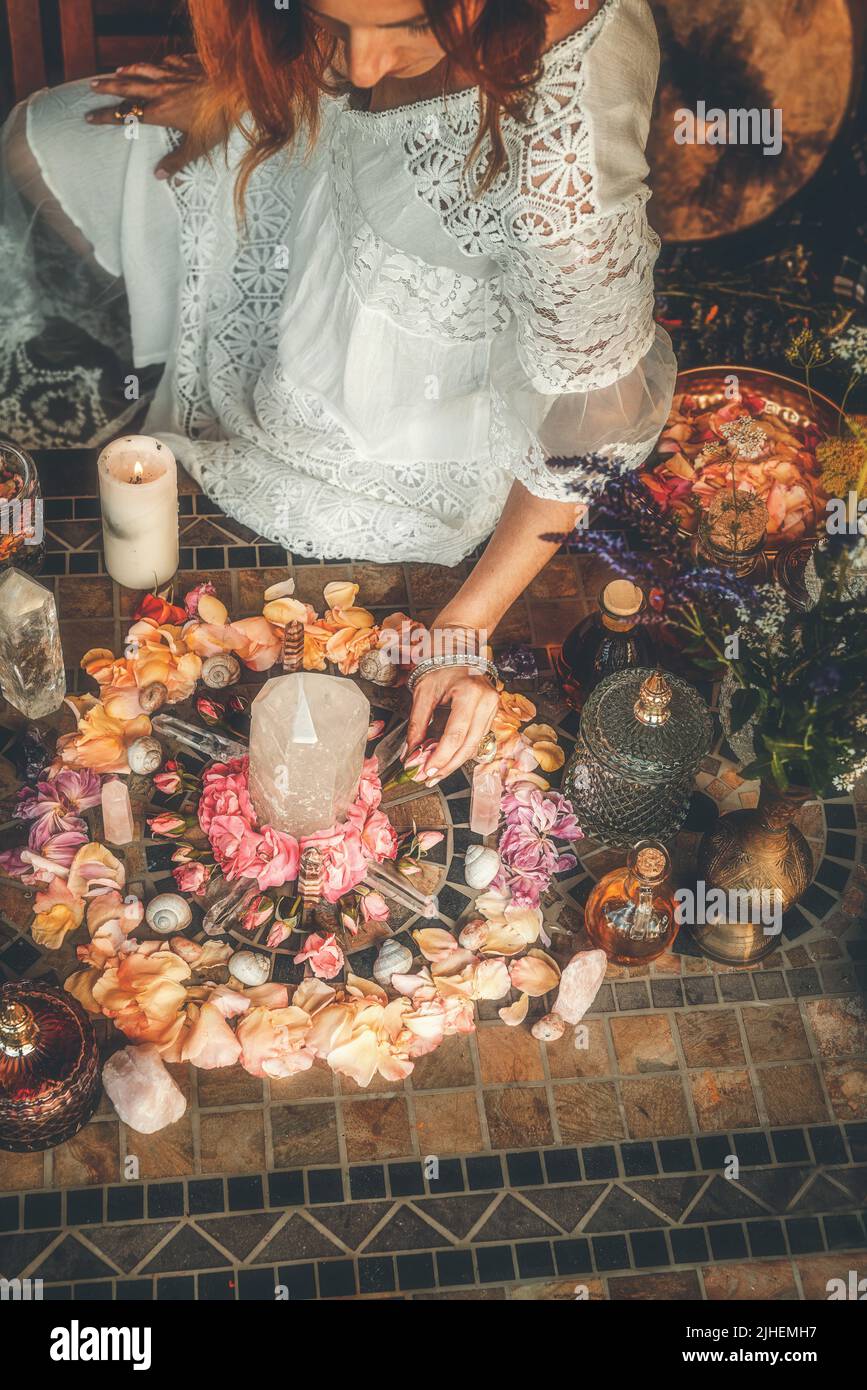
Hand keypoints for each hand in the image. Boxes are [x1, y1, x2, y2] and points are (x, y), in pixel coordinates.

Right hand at [86, 56, 222, 178]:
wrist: (237, 89)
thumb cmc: (219, 121)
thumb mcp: (198, 147)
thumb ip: (177, 161)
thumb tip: (158, 176)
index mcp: (160, 112)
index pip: (126, 115)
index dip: (106, 116)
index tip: (88, 116)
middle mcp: (162, 90)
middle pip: (127, 86)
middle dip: (108, 87)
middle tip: (92, 85)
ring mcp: (173, 74)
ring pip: (143, 70)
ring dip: (128, 71)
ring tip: (116, 72)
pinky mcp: (186, 64)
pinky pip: (166, 62)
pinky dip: (156, 63)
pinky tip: (157, 64)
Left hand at [406, 668, 499, 785]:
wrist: (458, 648)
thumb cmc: (439, 665)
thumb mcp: (423, 693)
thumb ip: (416, 725)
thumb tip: (409, 753)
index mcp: (470, 694)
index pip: (455, 735)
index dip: (440, 758)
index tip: (425, 772)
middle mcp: (486, 702)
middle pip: (468, 746)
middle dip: (447, 766)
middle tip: (428, 778)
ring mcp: (492, 708)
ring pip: (474, 746)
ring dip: (453, 761)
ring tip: (434, 772)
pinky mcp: (491, 714)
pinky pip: (476, 738)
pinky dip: (460, 750)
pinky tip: (445, 757)